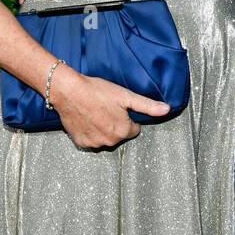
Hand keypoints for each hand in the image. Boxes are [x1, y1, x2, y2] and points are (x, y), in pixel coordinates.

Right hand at [47, 64, 170, 149]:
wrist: (69, 91)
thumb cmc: (97, 91)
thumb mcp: (125, 96)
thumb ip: (147, 106)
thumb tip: (166, 110)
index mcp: (123, 131)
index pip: (134, 129)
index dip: (128, 117)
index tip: (119, 108)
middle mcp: (110, 141)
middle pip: (119, 134)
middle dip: (116, 123)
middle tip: (106, 108)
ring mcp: (94, 143)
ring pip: (105, 138)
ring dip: (103, 128)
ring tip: (95, 112)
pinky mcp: (81, 142)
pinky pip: (90, 140)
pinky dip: (90, 132)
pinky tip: (86, 119)